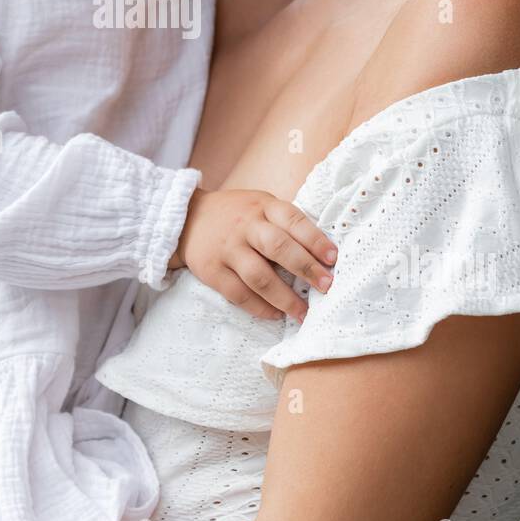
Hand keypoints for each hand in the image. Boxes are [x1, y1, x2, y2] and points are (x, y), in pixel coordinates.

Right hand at [168, 188, 336, 321]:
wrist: (187, 218)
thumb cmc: (237, 215)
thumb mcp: (260, 205)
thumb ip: (285, 224)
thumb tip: (322, 255)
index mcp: (263, 206)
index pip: (293, 220)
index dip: (315, 239)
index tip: (333, 258)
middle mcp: (245, 226)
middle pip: (279, 248)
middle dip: (306, 269)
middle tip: (327, 286)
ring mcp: (227, 249)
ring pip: (259, 276)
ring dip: (285, 297)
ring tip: (303, 312)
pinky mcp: (211, 270)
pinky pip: (238, 294)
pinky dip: (259, 307)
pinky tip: (276, 314)